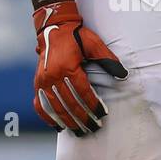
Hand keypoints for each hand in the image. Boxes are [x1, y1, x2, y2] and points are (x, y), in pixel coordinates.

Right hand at [32, 0, 127, 135]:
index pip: (82, 92)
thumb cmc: (76, 36)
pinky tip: (57, 127)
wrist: (53, 28)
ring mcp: (43, 81)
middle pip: (69, 103)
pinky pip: (39, 104)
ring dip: (67, 122)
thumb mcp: (94, 43)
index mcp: (68, 67)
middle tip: (93, 128)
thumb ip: (108, 59)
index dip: (93, 105)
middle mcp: (53, 76)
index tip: (101, 114)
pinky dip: (47, 117)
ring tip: (79, 131)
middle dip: (82, 118)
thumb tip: (123, 74)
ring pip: (55, 107)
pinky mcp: (37, 83)